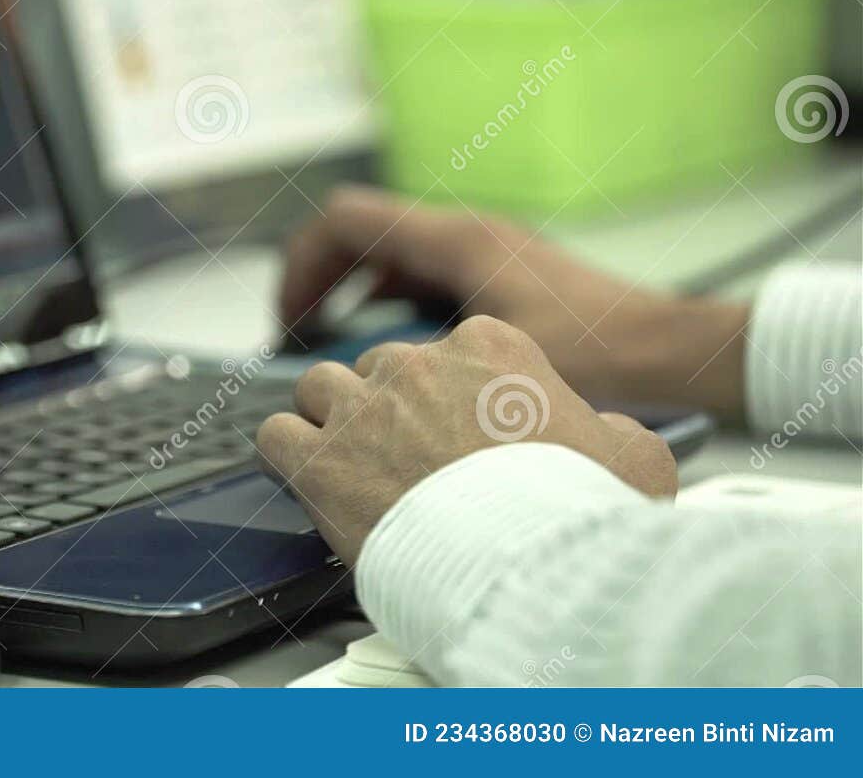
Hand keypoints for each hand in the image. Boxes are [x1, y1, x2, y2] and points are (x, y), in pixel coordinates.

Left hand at [257, 316, 677, 564]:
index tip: (458, 434)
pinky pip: (275, 434)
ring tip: (351, 464)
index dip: (451, 397)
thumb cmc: (580, 512)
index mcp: (490, 347)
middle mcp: (418, 364)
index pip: (450, 351)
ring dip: (330, 421)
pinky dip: (285, 454)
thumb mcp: (637, 455)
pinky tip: (303, 476)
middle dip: (390, 410)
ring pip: (320, 389)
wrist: (529, 565)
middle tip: (409, 461)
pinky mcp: (319, 458)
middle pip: (383, 370)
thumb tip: (605, 432)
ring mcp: (362, 407)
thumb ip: (611, 429)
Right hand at [279, 186, 749, 418]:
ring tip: (335, 354)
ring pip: (391, 259)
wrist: (677, 353)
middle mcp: (466, 235)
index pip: (344, 222)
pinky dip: (393, 311)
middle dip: (317, 283)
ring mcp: (484, 253)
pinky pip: (423, 280)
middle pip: (359, 236)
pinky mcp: (500, 278)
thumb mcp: (494, 359)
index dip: (301, 268)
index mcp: (457, 241)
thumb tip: (347, 384)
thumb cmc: (603, 355)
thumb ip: (416, 364)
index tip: (289, 323)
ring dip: (354, 298)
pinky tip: (394, 363)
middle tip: (297, 339)